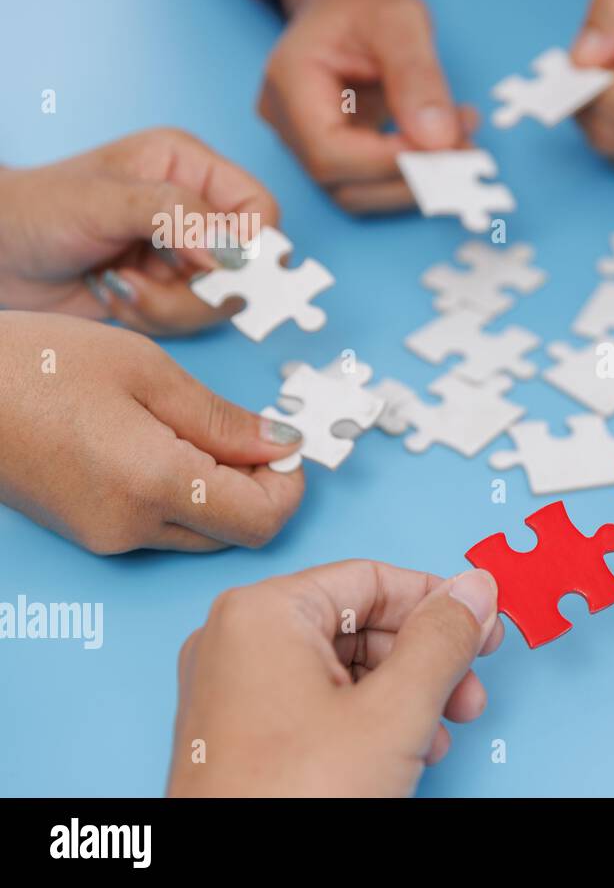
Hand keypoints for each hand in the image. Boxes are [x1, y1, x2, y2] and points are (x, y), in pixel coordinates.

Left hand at [0, 128, 276, 334]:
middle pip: (245, 266)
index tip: (213, 270)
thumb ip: (175, 216)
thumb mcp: (105, 201)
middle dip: (196, 288)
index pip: (259, 209)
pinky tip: (115, 294)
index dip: (248, 246)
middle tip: (142, 280)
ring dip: (167, 306)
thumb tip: (231, 251)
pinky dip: (152, 317)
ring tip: (116, 285)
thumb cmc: (34, 210)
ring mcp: (183, 254)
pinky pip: (190, 320)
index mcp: (189, 168)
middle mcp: (195, 211)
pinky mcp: (167, 290)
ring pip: (218, 301)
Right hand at [0, 311, 303, 553]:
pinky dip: (184, 494)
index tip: (287, 445)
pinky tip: (162, 442)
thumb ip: (223, 418)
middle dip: (260, 486)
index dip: (289, 485)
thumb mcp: (147, 371)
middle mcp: (133, 527)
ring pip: (201, 531)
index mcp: (155, 485)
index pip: (262, 521)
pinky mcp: (89, 532)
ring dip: (222, 490)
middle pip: (236, 532)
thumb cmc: (35, 364)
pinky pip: (161, 526)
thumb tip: (283, 444)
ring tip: (195, 427)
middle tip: (249, 430)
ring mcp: (106, 536)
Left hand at [167, 561, 503, 795]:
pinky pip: (316, 702)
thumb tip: (475, 589)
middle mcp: (238, 641)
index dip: (439, 603)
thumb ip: (443, 640)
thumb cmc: (292, 801)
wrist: (233, 886)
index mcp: (264, 613)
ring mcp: (232, 689)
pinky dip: (367, 720)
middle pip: (360, 623)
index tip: (485, 626)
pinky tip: (402, 753)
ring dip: (405, 694)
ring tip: (440, 733)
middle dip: (425, 659)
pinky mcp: (237, 734)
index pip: (372, 578)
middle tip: (470, 692)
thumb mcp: (394, 712)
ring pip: (344, 667)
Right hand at [264, 0, 473, 212]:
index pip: (330, 153)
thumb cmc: (365, 0)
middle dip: (413, 178)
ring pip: (361, 194)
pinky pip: (373, 182)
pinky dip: (416, 173)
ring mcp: (306, 143)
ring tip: (465, 141)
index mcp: (289, 84)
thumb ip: (417, 77)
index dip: (390, 163)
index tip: (446, 148)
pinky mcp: (335, 154)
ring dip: (421, 181)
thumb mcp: (399, 19)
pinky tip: (450, 143)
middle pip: (345, 184)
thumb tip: (437, 140)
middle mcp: (287, 122)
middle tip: (468, 149)